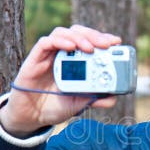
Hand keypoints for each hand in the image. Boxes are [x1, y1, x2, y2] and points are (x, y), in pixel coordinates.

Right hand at [0, 25, 121, 135]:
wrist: (32, 117)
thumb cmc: (55, 106)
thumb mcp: (80, 103)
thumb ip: (95, 99)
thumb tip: (114, 97)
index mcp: (74, 60)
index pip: (89, 40)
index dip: (102, 37)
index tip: (116, 42)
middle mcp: (62, 53)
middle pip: (77, 32)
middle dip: (93, 35)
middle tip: (106, 44)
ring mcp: (48, 55)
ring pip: (62, 32)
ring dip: (78, 37)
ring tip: (89, 48)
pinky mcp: (35, 59)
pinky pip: (45, 42)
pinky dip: (59, 41)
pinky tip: (70, 47)